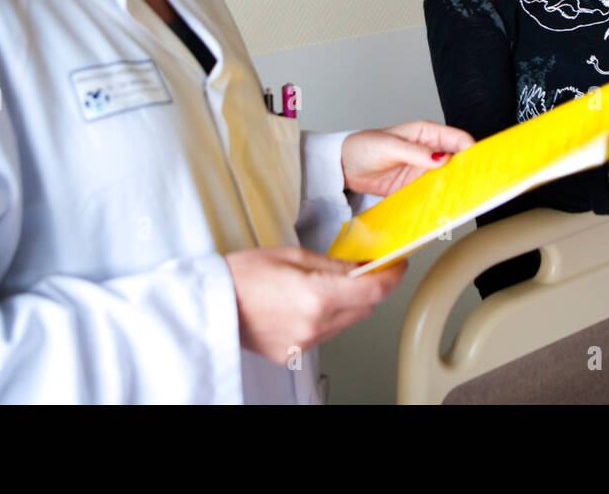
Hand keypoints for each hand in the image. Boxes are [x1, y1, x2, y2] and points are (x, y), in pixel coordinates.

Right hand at [224, 247, 407, 364]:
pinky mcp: (294, 353)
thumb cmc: (242, 275)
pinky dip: (328, 317)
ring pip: (347, 322)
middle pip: (364, 307)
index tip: (397, 266)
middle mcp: (314, 324)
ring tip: (330, 284)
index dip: (392, 276)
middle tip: (366, 269)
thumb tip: (360, 265)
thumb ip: (333, 264)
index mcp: (316, 296)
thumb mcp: (292, 255)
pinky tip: (310, 302)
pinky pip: (326, 333)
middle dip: (370, 287)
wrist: (210, 304)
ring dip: (349, 303)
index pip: (374, 290)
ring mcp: (305, 342)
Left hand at [340, 120, 474, 195]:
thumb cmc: (364, 147)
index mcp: (427, 133)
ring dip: (454, 188)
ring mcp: (423, 171)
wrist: (344, 166)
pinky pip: (432, 193)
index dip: (471, 150)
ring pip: (448, 179)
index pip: (458, 139)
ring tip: (462, 199)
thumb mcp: (389, 146)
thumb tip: (442, 158)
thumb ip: (415, 152)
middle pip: (457, 161)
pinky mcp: (415, 188)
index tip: (479, 164)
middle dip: (467, 172)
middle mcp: (429, 152)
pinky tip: (443, 207)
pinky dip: (439, 199)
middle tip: (476, 185)